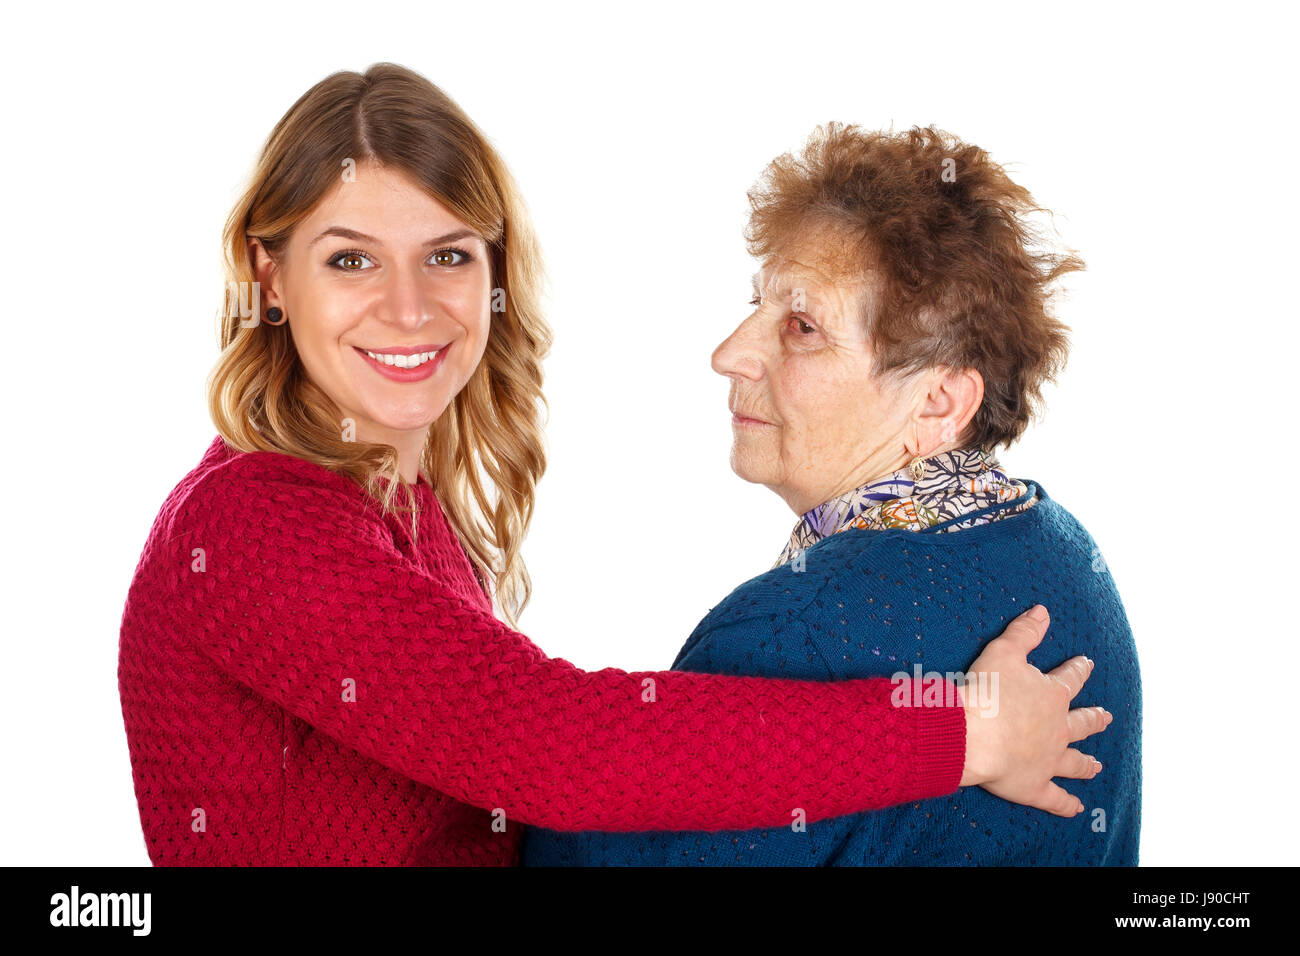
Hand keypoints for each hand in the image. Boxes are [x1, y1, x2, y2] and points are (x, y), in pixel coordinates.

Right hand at [958, 605, 1111, 816]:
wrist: (973, 735)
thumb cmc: (986, 692)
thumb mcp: (1004, 652)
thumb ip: (1025, 632)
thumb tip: (1043, 611)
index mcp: (1051, 695)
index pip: (1070, 679)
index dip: (1079, 670)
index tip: (1088, 664)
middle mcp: (1057, 729)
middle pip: (1081, 723)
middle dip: (1094, 719)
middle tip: (1105, 716)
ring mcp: (1049, 760)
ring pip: (1074, 762)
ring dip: (1086, 763)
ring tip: (1097, 765)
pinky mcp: (1035, 786)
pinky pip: (1055, 798)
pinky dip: (1066, 805)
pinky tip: (1077, 808)